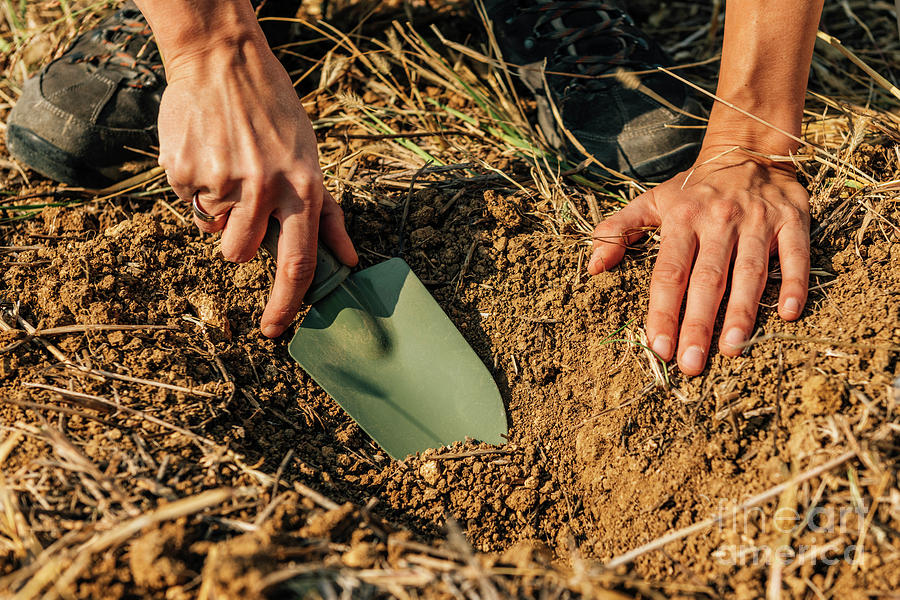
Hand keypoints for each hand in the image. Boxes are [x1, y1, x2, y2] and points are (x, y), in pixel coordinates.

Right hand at [157, 35, 356, 337]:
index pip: (298, 264)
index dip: (287, 304)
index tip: (275, 331)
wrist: (223, 61)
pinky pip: (187, 200)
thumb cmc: (275, 114)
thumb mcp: (312, 160)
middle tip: (243, 201)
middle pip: (240, 254)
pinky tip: (208, 150)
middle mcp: (265, 188)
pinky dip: (195, 184)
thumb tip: (350, 260)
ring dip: (216, 213)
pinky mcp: (185, 169)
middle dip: (237, 241)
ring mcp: (222, 179)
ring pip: (212, 231)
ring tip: (228, 169)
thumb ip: (328, 216)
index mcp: (303, 188)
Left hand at [587, 150, 809, 374]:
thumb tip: (592, 267)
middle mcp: (718, 221)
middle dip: (697, 324)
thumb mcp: (651, 202)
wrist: (748, 148)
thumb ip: (617, 231)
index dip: (662, 311)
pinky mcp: (791, 220)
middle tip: (691, 364)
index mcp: (681, 220)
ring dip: (741, 312)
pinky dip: (795, 283)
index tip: (658, 347)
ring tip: (732, 350)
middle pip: (706, 280)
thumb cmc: (694, 189)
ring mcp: (757, 221)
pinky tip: (789, 314)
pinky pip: (795, 254)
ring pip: (749, 272)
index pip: (668, 273)